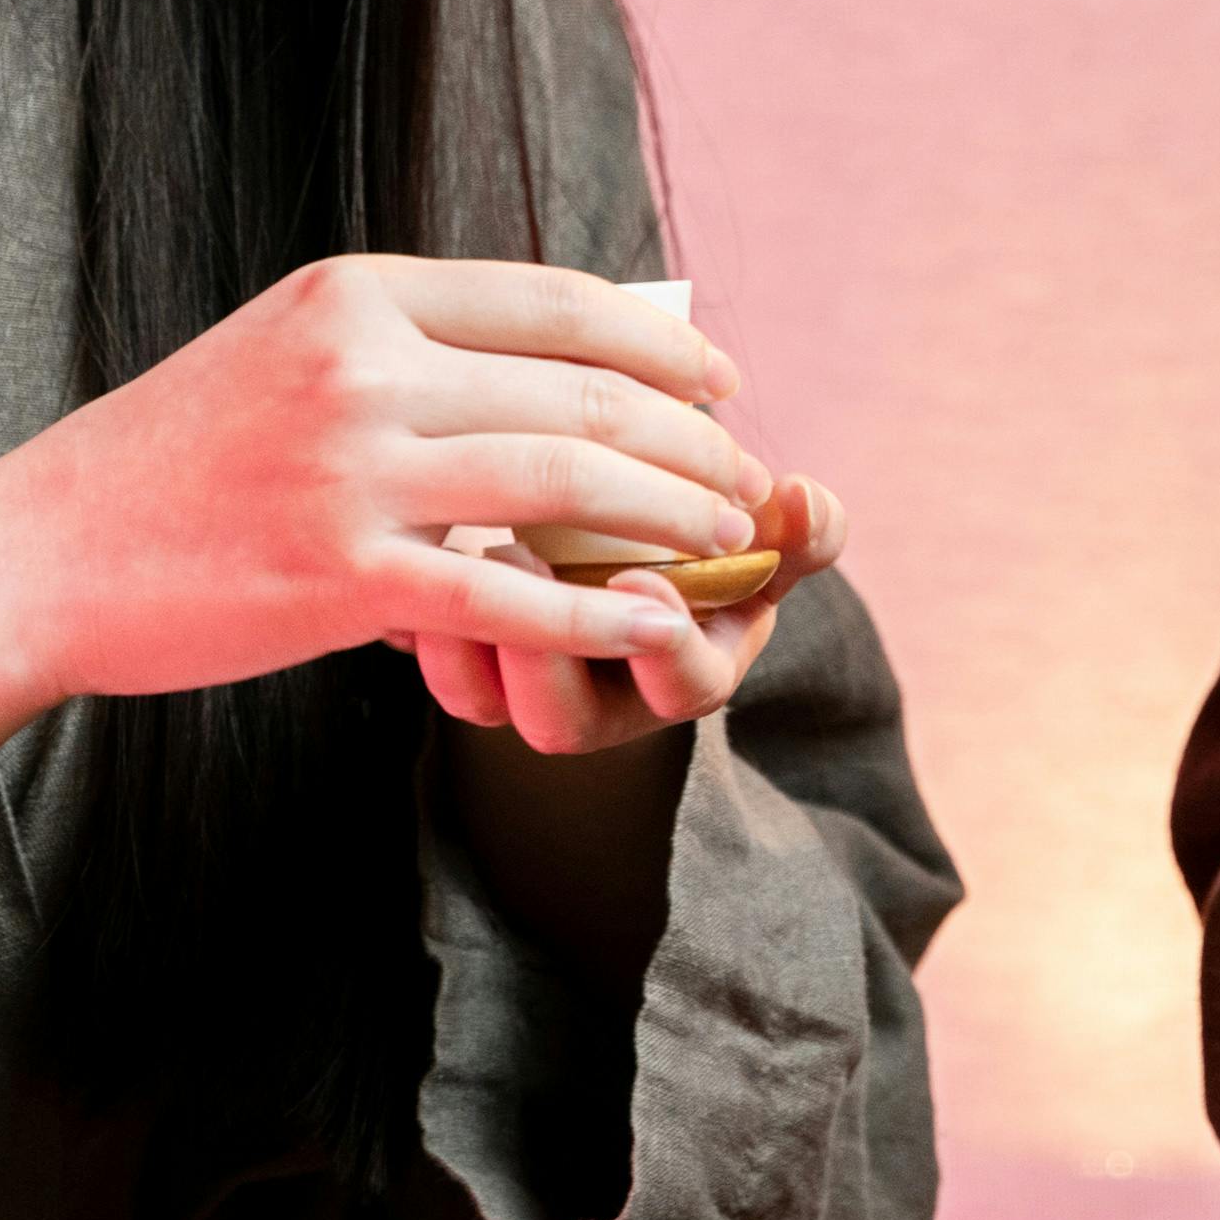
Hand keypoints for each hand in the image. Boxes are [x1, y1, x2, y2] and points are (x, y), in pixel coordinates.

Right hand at [0, 255, 769, 854]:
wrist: (36, 553)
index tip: (720, 378)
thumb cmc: (167, 464)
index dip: (659, 341)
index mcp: (353, 293)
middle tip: (748, 478)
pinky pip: (504, 592)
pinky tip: (652, 620)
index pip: (553, 300)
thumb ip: (400, 354)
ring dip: (670, 514)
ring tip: (728, 542)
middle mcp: (362, 363)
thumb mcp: (283, 356)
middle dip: (689, 439)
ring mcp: (352, 468)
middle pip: (582, 391)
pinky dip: (595, 608)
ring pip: (565, 480)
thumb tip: (537, 369)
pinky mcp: (340, 574)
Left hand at [413, 471, 849, 753]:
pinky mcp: (464, 654)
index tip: (642, 573)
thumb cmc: (706, 540)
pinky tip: (415, 542)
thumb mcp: (761, 537)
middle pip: (560, 720)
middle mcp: (602, 698)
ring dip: (465, 634)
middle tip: (521, 551)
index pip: (682, 688)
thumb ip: (800, 528)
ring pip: (481, 700)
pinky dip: (416, 614)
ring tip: (462, 542)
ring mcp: (525, 682)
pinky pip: (431, 661)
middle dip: (539, 649)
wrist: (625, 532)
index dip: (662, 643)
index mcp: (685, 671)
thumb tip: (804, 499)